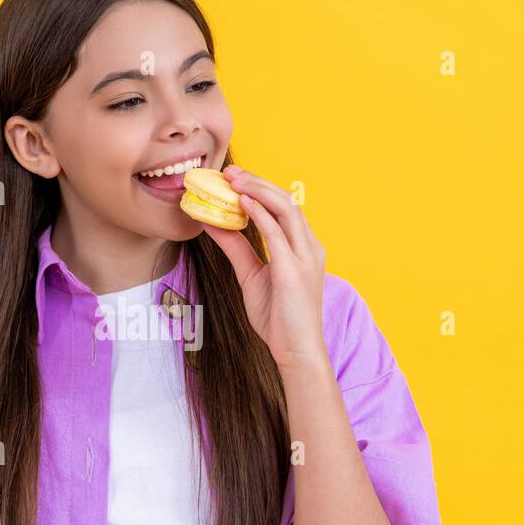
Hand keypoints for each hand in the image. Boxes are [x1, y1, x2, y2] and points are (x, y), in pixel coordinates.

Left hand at [199, 164, 329, 372]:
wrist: (296, 352)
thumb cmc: (279, 319)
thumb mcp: (251, 277)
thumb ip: (236, 249)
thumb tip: (213, 223)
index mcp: (304, 248)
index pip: (284, 207)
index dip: (260, 188)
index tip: (233, 179)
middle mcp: (309, 247)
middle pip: (287, 200)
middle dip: (257, 182)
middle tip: (229, 172)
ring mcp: (305, 258)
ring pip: (286, 209)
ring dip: (258, 190)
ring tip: (233, 181)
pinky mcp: (294, 271)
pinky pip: (277, 233)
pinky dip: (260, 214)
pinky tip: (242, 203)